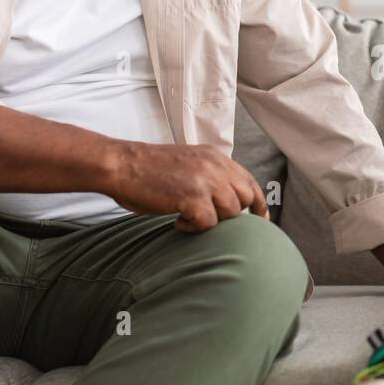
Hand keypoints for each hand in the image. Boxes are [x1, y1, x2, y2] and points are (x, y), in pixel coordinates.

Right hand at [104, 141, 268, 231]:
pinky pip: (208, 224)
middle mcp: (215, 166)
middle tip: (209, 220)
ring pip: (230, 213)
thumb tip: (230, 200)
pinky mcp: (192, 197)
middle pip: (245, 199)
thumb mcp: (189, 163)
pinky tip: (177, 221)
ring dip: (209, 221)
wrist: (122, 165)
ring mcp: (205, 181)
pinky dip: (192, 228)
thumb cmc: (149, 170)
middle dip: (231, 215)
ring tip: (186, 216)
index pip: (249, 181)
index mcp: (216, 157)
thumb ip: (211, 176)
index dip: (259, 203)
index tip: (262, 219)